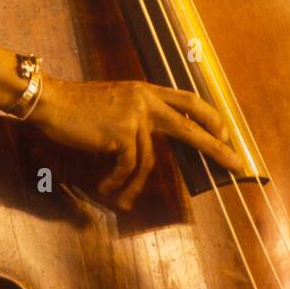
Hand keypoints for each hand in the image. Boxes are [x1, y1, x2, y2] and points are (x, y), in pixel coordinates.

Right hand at [27, 75, 242, 210]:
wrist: (53, 102)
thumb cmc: (80, 108)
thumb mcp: (116, 103)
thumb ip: (137, 115)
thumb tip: (153, 138)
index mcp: (146, 90)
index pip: (189, 99)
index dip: (210, 117)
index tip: (226, 133)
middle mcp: (145, 99)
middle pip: (190, 125)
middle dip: (216, 146)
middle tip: (236, 164)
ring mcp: (134, 114)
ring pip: (148, 160)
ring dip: (132, 185)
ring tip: (120, 198)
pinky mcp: (121, 132)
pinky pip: (128, 167)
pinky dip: (118, 183)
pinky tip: (105, 189)